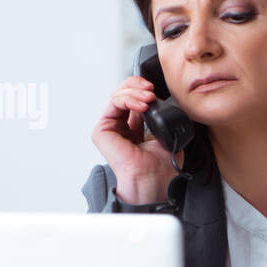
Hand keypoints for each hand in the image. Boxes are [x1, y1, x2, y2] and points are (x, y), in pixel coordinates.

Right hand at [91, 76, 185, 204]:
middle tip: (151, 90)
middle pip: (123, 93)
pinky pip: (114, 103)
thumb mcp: (165, 134)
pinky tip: (142, 105)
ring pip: (118, 95)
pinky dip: (128, 99)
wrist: (153, 179)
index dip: (142, 90)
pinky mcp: (102, 130)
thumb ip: (159, 117)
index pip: (133, 99)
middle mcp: (120, 126)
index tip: (155, 90)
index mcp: (133, 128)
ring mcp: (110, 127)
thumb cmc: (161, 166)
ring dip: (135, 92)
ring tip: (149, 98)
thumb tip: (158, 100)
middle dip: (137, 86)